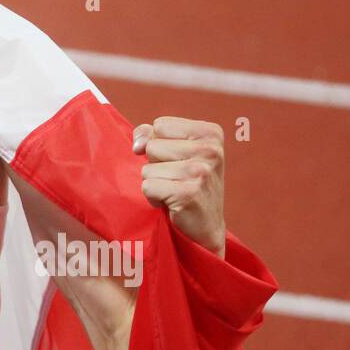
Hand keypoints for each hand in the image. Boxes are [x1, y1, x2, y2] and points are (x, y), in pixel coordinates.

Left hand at [133, 117, 225, 257]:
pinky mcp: (189, 193)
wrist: (207, 224)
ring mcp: (201, 171)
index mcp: (210, 133)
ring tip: (175, 189)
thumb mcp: (175, 150)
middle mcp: (210, 150)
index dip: (160, 144)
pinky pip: (148, 186)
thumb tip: (138, 144)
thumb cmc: (188, 182)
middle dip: (157, 164)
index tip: (178, 160)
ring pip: (147, 168)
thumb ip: (151, 135)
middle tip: (177, 178)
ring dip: (155, 182)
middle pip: (153, 146)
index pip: (160, 125)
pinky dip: (153, 197)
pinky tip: (172, 202)